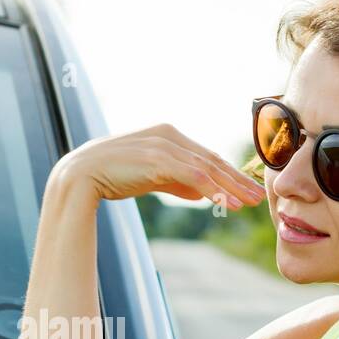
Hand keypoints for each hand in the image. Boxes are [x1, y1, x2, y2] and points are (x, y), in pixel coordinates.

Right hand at [53, 122, 264, 207]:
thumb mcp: (149, 177)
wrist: (80, 175)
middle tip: (258, 196)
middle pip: (212, 160)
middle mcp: (169, 136)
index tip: (245, 189)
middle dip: (236, 180)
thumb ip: (175, 182)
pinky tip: (227, 203)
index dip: (227, 174)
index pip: (205, 156)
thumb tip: (201, 194)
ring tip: (248, 203)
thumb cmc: (112, 176)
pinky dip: (213, 191)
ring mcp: (164, 146)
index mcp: (167, 135)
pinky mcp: (159, 160)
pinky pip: (194, 177)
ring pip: (207, 169)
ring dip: (230, 187)